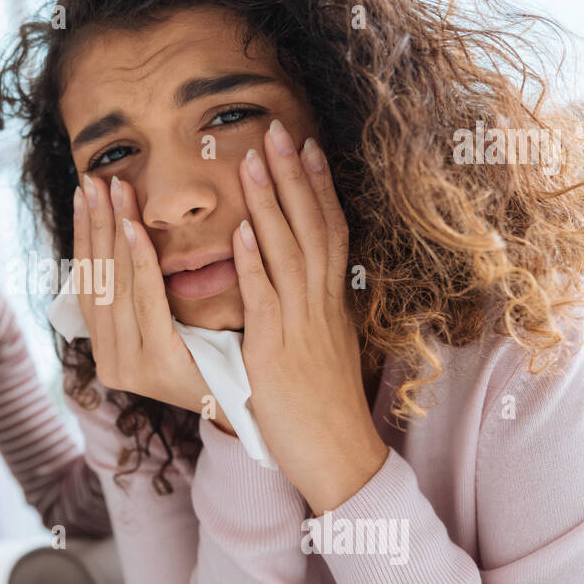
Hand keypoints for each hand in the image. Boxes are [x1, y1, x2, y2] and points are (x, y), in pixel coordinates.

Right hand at [72, 171, 236, 434]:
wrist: (248, 402)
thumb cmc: (213, 354)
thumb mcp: (168, 322)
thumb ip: (141, 292)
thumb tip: (121, 235)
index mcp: (106, 350)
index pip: (88, 282)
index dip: (84, 234)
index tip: (84, 192)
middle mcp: (109, 361)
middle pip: (96, 278)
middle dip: (94, 224)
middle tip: (92, 179)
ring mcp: (128, 365)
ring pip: (115, 284)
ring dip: (112, 231)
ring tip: (112, 190)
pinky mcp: (156, 362)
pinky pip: (145, 300)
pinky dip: (138, 260)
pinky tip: (133, 227)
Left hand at [231, 119, 388, 515]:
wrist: (340, 455)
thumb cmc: (325, 404)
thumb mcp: (322, 343)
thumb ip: (310, 307)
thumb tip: (305, 280)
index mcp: (329, 300)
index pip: (329, 228)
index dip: (319, 185)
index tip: (307, 145)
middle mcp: (320, 304)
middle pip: (312, 226)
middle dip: (294, 175)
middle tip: (277, 128)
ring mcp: (301, 325)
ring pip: (289, 252)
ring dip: (270, 203)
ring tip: (251, 160)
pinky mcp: (278, 353)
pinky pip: (267, 301)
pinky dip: (255, 265)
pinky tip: (242, 232)